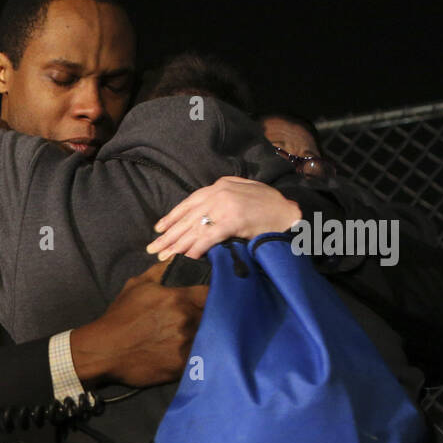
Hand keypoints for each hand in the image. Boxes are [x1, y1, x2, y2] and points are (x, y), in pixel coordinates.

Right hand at [69, 260, 207, 387]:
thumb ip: (162, 270)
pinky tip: (179, 354)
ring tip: (184, 338)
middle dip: (204, 316)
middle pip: (211, 316)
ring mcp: (185, 343)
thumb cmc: (119, 317)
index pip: (210, 293)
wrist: (104, 350)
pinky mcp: (182, 365)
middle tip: (191, 321)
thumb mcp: (137, 285)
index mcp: (178, 298)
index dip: (208, 296)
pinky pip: (196, 357)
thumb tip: (179, 258)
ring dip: (199, 336)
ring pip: (206, 337)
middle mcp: (186, 319)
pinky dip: (192, 355)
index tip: (203, 300)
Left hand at [146, 176, 300, 259]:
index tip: (158, 229)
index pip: (189, 202)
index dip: (172, 217)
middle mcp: (219, 193)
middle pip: (187, 217)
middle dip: (168, 235)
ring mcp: (225, 206)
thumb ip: (222, 197)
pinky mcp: (232, 220)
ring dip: (177, 245)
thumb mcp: (241, 192)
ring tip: (163, 256)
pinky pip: (208, 236)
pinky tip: (187, 256)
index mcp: (219, 185)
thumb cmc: (267, 204)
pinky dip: (197, 247)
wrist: (289, 211)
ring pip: (194, 228)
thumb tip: (202, 213)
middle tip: (153, 249)